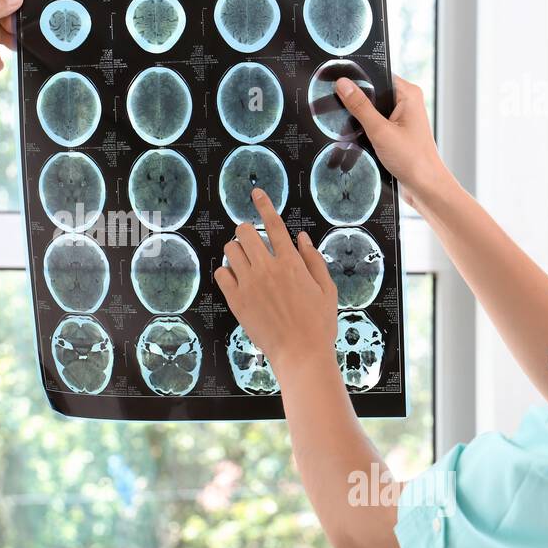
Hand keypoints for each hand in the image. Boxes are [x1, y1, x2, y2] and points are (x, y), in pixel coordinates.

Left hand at [214, 188, 338, 376]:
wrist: (301, 354)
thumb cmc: (318, 324)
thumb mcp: (326, 289)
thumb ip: (314, 260)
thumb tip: (302, 238)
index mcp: (292, 264)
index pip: (274, 225)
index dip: (264, 205)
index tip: (256, 193)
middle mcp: (268, 270)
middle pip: (245, 233)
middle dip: (247, 231)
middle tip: (252, 241)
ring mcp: (249, 285)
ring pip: (231, 250)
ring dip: (236, 250)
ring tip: (245, 261)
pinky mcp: (236, 301)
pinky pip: (221, 274)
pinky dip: (226, 272)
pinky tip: (236, 279)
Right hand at [335, 74, 452, 210]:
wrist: (425, 187)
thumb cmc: (412, 160)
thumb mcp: (380, 131)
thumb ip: (360, 106)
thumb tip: (343, 84)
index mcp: (408, 94)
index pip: (378, 75)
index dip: (358, 79)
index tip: (338, 83)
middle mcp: (406, 103)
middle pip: (373, 93)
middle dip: (357, 102)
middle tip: (340, 109)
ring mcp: (401, 118)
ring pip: (372, 111)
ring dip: (360, 119)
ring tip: (349, 127)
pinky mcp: (395, 133)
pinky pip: (374, 124)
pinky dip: (365, 130)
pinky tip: (356, 138)